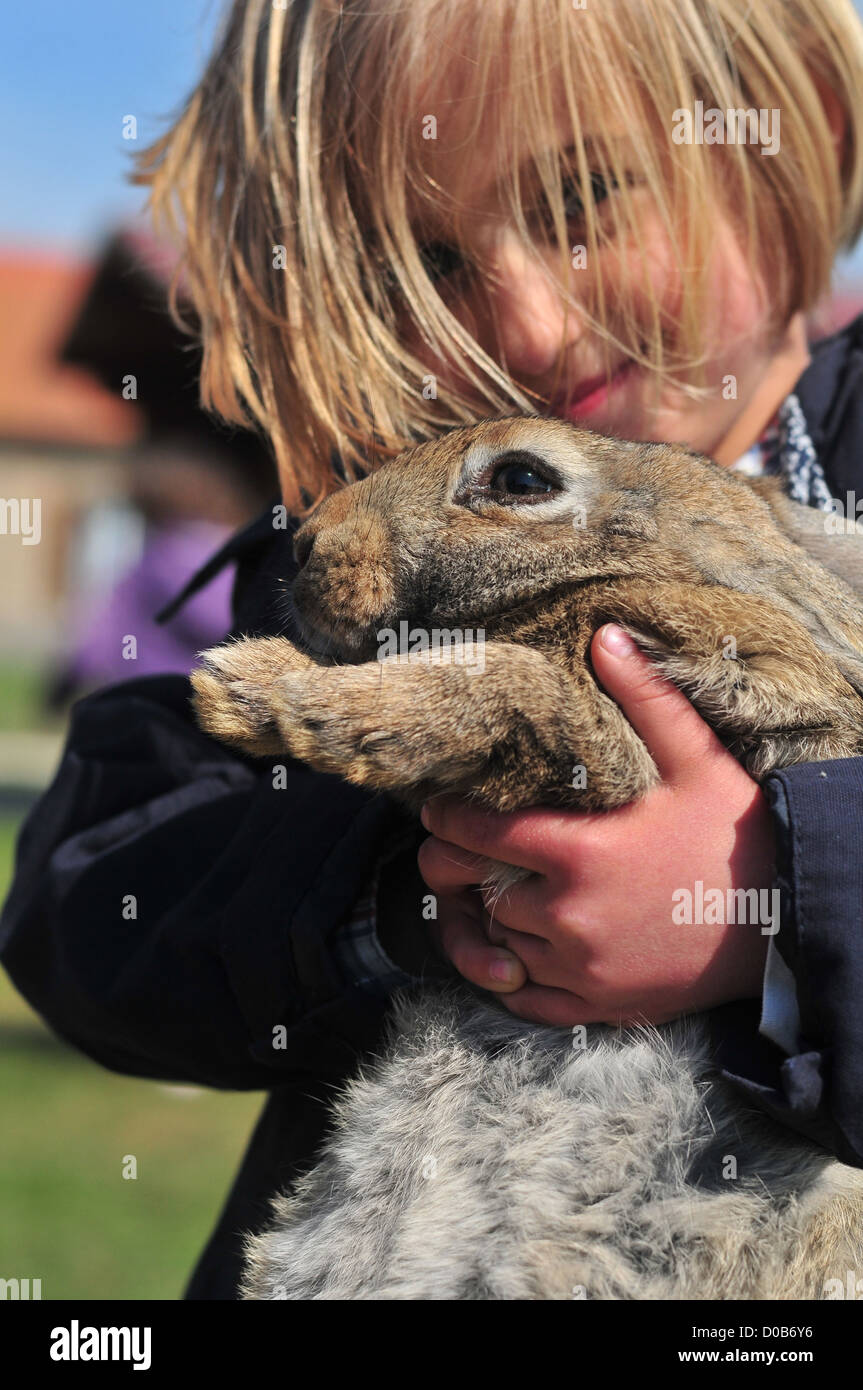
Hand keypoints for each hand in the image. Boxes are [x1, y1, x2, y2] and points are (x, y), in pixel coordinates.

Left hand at [418, 624, 775, 1025]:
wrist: (784, 923)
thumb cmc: (735, 837)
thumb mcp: (696, 760)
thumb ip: (644, 698)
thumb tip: (604, 634)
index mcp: (579, 854)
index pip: (475, 833)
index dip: (447, 817)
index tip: (439, 807)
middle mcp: (567, 917)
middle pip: (472, 890)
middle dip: (455, 865)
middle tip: (460, 847)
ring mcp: (579, 969)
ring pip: (494, 941)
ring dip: (487, 914)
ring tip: (495, 886)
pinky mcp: (595, 1006)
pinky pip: (522, 997)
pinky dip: (508, 973)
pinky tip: (518, 945)